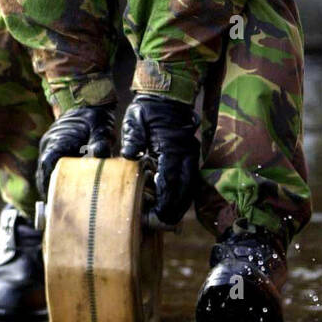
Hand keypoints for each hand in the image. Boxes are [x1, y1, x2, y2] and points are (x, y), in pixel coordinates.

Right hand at [36, 104, 116, 197]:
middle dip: (48, 188)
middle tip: (58, 206)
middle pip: (42, 172)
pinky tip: (64, 186)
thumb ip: (100, 142)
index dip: (49, 184)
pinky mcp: (53, 145)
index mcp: (57, 140)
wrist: (88, 100)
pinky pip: (49, 164)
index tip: (55, 199)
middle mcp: (48, 143)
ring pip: (44, 169)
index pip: (48, 166)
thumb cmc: (95, 115)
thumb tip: (101, 156)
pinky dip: (54, 176)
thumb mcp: (101, 128)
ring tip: (60, 200)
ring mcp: (49, 144)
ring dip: (50, 183)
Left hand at [119, 94, 199, 225]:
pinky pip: (189, 181)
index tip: (153, 217)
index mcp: (172, 148)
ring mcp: (191, 156)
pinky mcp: (190, 157)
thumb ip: (134, 138)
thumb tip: (129, 155)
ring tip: (165, 221)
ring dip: (179, 206)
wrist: (167, 95)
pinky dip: (182, 195)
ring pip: (189, 188)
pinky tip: (171, 204)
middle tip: (159, 225)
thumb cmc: (148, 110)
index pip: (170, 182)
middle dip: (173, 211)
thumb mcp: (135, 121)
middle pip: (184, 191)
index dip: (163, 203)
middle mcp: (186, 155)